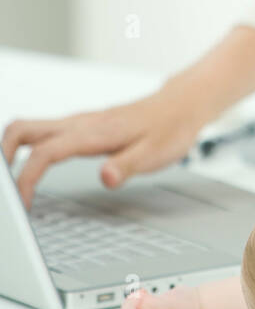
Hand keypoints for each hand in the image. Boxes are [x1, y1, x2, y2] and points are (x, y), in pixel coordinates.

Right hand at [2, 80, 208, 209]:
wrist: (182, 105)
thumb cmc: (169, 128)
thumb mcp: (154, 154)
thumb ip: (126, 166)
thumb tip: (105, 178)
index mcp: (94, 132)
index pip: (45, 152)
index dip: (27, 178)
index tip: (23, 203)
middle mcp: (81, 123)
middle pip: (23, 129)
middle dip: (4, 156)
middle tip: (6, 190)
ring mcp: (80, 123)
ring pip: (31, 129)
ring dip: (12, 152)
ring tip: (12, 185)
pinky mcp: (83, 126)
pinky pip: (45, 134)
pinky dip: (28, 150)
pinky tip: (33, 170)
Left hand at [120, 283, 202, 308]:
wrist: (197, 307)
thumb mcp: (171, 307)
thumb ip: (152, 305)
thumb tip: (136, 300)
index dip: (133, 305)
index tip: (143, 294)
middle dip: (132, 301)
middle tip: (143, 293)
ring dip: (133, 299)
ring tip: (145, 293)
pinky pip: (134, 307)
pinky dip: (136, 298)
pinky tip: (144, 294)